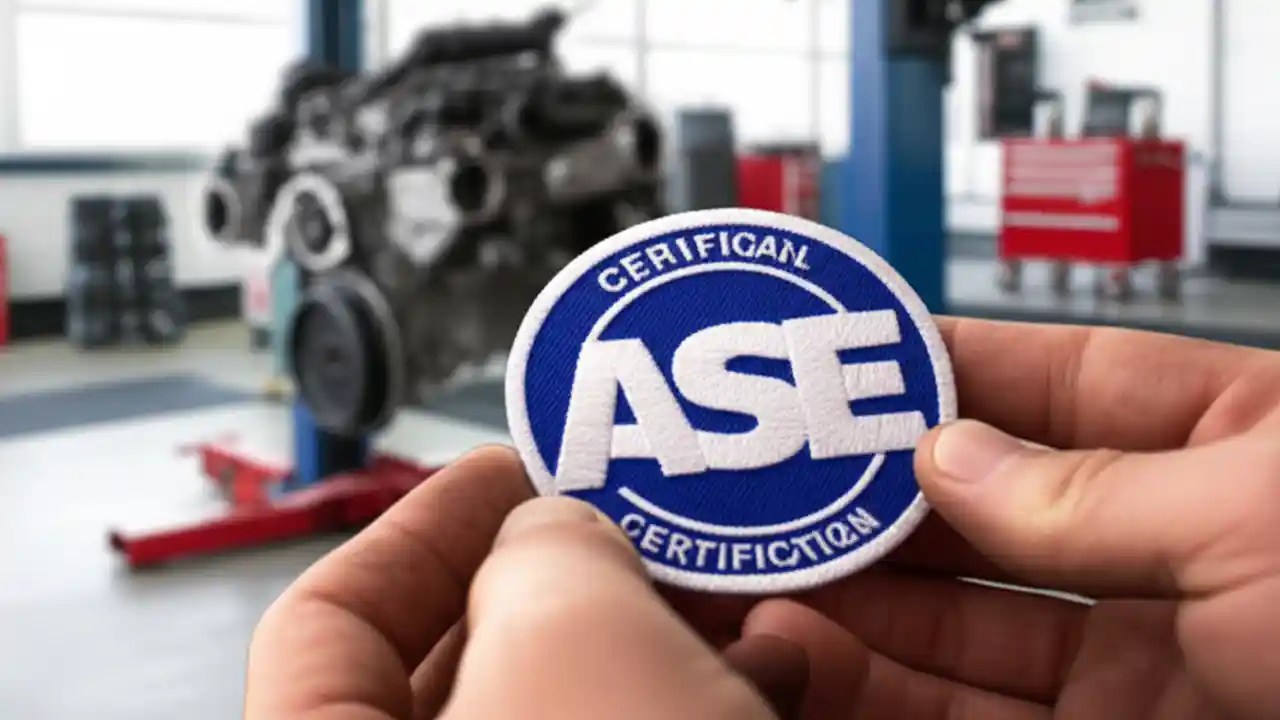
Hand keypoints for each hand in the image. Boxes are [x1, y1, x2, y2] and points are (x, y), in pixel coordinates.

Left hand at [244, 447, 806, 718]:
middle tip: (628, 520)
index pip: (327, 618)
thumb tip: (560, 531)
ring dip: (660, 638)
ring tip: (729, 590)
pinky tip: (776, 673)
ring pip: (580, 710)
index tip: (508, 468)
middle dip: (567, 574)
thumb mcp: (569, 633)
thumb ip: (543, 545)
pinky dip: (703, 702)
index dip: (420, 521)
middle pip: (468, 661)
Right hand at [738, 318, 1279, 718]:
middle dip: (872, 494)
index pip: (1052, 379)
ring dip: (860, 598)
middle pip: (986, 508)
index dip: (941, 365)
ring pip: (962, 622)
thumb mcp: (1264, 517)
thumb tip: (949, 452)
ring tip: (764, 571)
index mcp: (1231, 450)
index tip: (834, 361)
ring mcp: (1142, 665)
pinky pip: (970, 716)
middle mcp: (1174, 554)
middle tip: (766, 484)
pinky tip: (814, 658)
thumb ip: (1089, 490)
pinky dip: (885, 690)